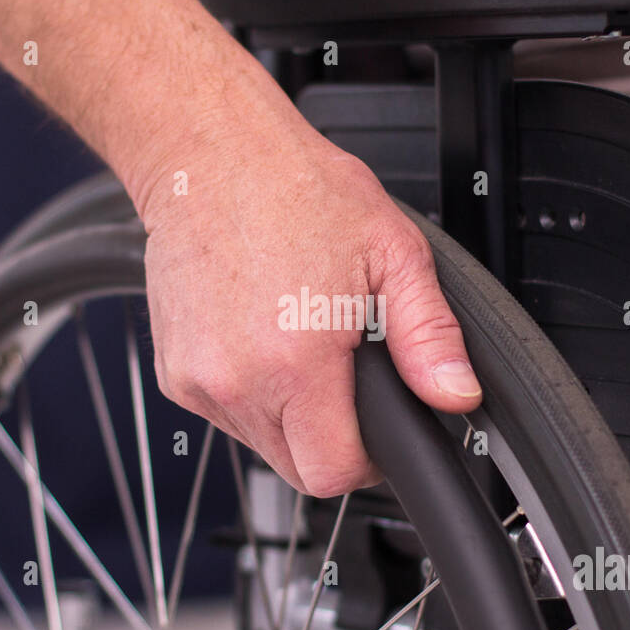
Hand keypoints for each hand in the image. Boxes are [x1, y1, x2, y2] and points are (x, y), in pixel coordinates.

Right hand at [138, 120, 482, 496]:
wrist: (211, 157)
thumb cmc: (296, 191)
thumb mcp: (392, 253)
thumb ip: (430, 335)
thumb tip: (456, 394)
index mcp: (294, 359)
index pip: (332, 471)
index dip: (367, 460)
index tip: (378, 424)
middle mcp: (236, 380)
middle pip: (297, 469)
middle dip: (331, 439)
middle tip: (345, 376)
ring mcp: (197, 381)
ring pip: (262, 446)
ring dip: (291, 418)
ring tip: (301, 344)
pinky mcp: (173, 374)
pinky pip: (228, 416)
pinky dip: (253, 396)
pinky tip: (263, 340)